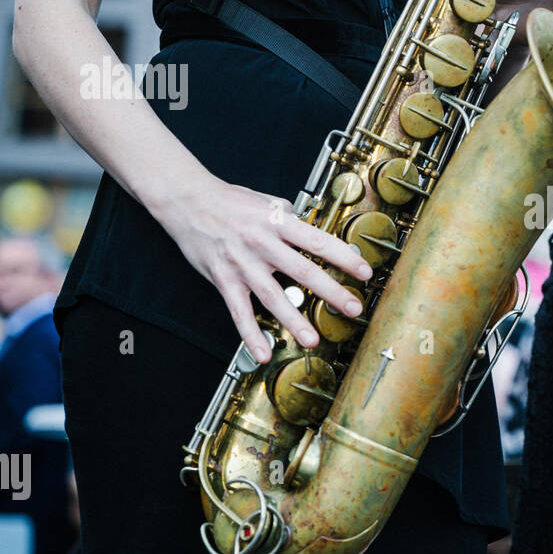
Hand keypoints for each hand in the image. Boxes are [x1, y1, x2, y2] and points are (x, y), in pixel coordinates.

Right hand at [152, 174, 372, 363]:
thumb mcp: (267, 201)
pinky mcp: (223, 280)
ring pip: (272, 296)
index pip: (318, 241)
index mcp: (278, 222)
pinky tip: (263, 352)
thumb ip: (291, 218)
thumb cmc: (230, 200)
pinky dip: (251, 334)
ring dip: (294, 320)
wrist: (187, 200)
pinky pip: (239, 312)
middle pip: (303, 271)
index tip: (365, 272)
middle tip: (352, 308)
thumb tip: (314, 233)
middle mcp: (262, 243)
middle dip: (331, 292)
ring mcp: (242, 264)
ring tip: (312, 339)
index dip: (344, 258)